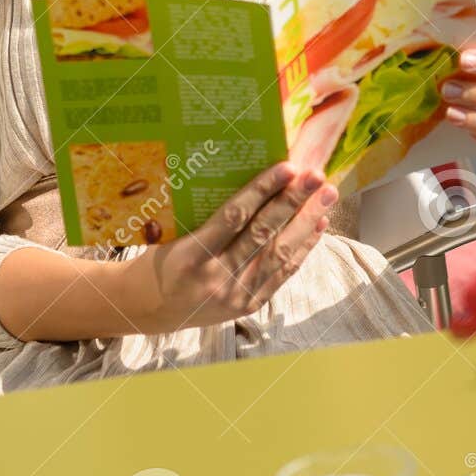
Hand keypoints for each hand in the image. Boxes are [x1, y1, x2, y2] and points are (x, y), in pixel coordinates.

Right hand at [135, 162, 336, 330]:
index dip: (263, 190)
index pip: (235, 216)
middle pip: (263, 233)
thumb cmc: (161, 259)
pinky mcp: (248, 306)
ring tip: (326, 196)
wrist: (149, 309)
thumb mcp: (174, 234)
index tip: (287, 166)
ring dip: (306, 223)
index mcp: (192, 254)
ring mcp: (235, 295)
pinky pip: (282, 274)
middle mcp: (216, 277)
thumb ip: (209, 215)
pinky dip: (303, 249)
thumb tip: (253, 179)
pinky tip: (318, 226)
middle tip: (316, 175)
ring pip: (279, 254)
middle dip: (294, 201)